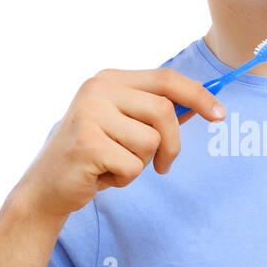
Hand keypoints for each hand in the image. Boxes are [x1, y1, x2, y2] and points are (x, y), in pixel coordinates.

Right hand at [14, 67, 225, 219]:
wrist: (46, 188)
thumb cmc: (91, 157)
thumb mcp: (124, 127)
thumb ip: (156, 113)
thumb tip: (201, 105)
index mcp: (108, 80)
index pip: (166, 79)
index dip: (198, 96)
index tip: (220, 115)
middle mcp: (97, 90)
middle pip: (164, 110)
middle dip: (173, 145)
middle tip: (164, 166)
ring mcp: (90, 114)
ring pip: (151, 141)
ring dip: (141, 164)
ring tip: (115, 166)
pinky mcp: (88, 144)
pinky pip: (133, 165)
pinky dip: (124, 179)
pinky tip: (102, 176)